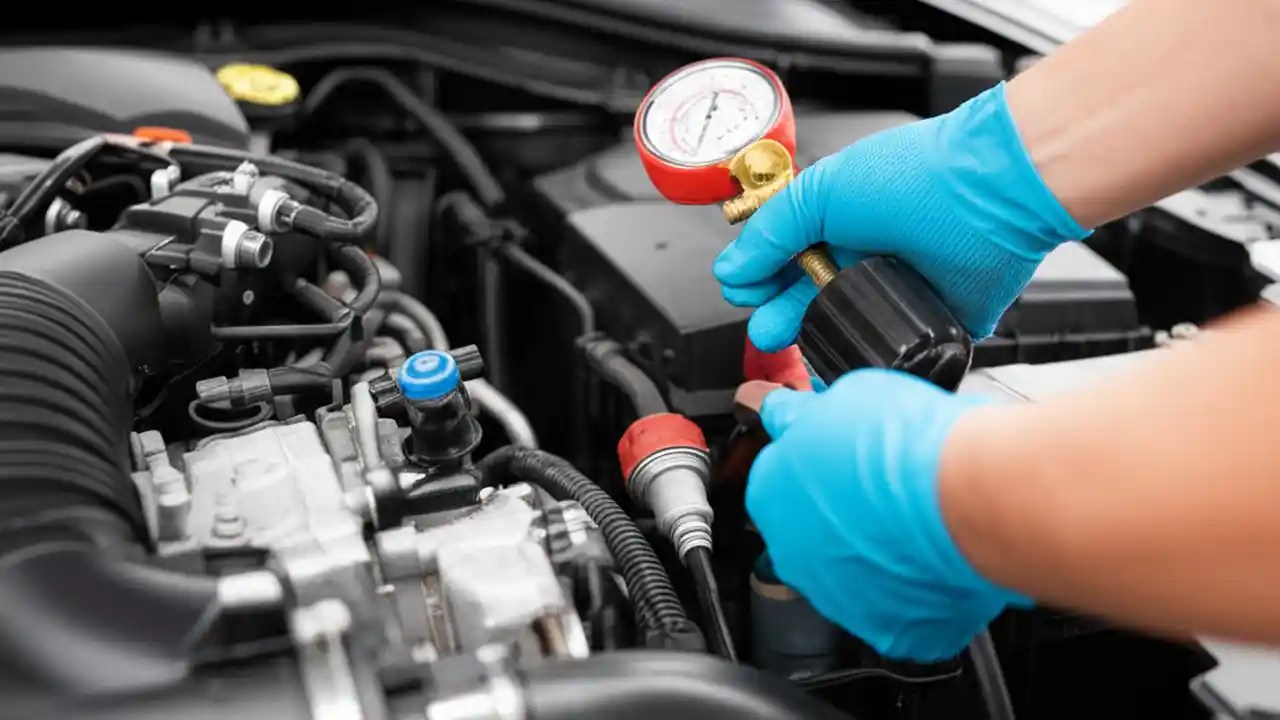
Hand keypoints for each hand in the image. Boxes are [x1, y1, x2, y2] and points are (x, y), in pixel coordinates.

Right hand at [714, 82, 1089, 351]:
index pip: (783, 260)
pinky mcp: (937, 321)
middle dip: (780, 318)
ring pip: (850, 330)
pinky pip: (900, 352)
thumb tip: (731, 269)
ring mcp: (901, 290)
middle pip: (810, 301)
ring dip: (822, 344)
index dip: (760, 280)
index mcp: (837, 221)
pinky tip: (849, 368)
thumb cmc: (914, 176)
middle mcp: (867, 255)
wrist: (989, 193)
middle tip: (767, 330)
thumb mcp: (819, 193)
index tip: (745, 294)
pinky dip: (874, 363)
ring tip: (800, 350)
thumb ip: (769, 233)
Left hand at [746, 371, 1026, 661]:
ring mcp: (836, 595)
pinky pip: (898, 604)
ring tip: (920, 519)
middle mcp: (791, 551)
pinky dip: (915, 585)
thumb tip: (797, 411)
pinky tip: (937, 558)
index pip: (779, 474)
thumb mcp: (844, 398)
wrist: (966, 497)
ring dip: (877, 546)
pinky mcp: (888, 629)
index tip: (839, 450)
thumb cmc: (906, 447)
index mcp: (770, 491)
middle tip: (888, 483)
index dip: (814, 457)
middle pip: (812, 525)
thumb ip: (809, 417)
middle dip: (844, 506)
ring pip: (853, 567)